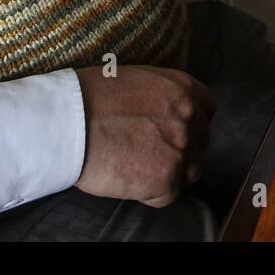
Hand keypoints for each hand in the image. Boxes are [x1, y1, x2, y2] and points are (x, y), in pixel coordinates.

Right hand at [74, 65, 216, 207]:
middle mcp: (189, 116)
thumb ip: (161, 96)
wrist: (68, 120)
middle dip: (180, 150)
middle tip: (149, 155)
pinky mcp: (165, 178)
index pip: (207, 110)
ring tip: (138, 170)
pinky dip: (149, 194)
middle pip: (200, 143)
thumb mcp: (136, 79)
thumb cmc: (89, 97)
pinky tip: (127, 180)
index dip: (191, 123)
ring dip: (170, 173)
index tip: (175, 132)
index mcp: (183, 88)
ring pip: (190, 171)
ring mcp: (180, 148)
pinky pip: (167, 195)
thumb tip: (164, 112)